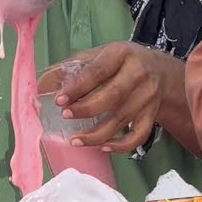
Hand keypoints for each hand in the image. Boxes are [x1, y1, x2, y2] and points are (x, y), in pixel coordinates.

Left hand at [46, 42, 172, 152]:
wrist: (159, 70)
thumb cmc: (120, 63)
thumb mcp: (98, 55)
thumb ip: (71, 68)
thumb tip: (41, 86)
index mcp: (121, 54)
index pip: (98, 71)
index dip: (78, 87)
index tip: (60, 100)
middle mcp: (138, 74)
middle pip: (112, 96)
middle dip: (86, 109)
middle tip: (66, 117)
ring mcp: (148, 96)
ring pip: (122, 120)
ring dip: (97, 134)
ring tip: (76, 140)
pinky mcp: (152, 115)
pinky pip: (138, 135)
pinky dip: (121, 146)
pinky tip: (103, 147)